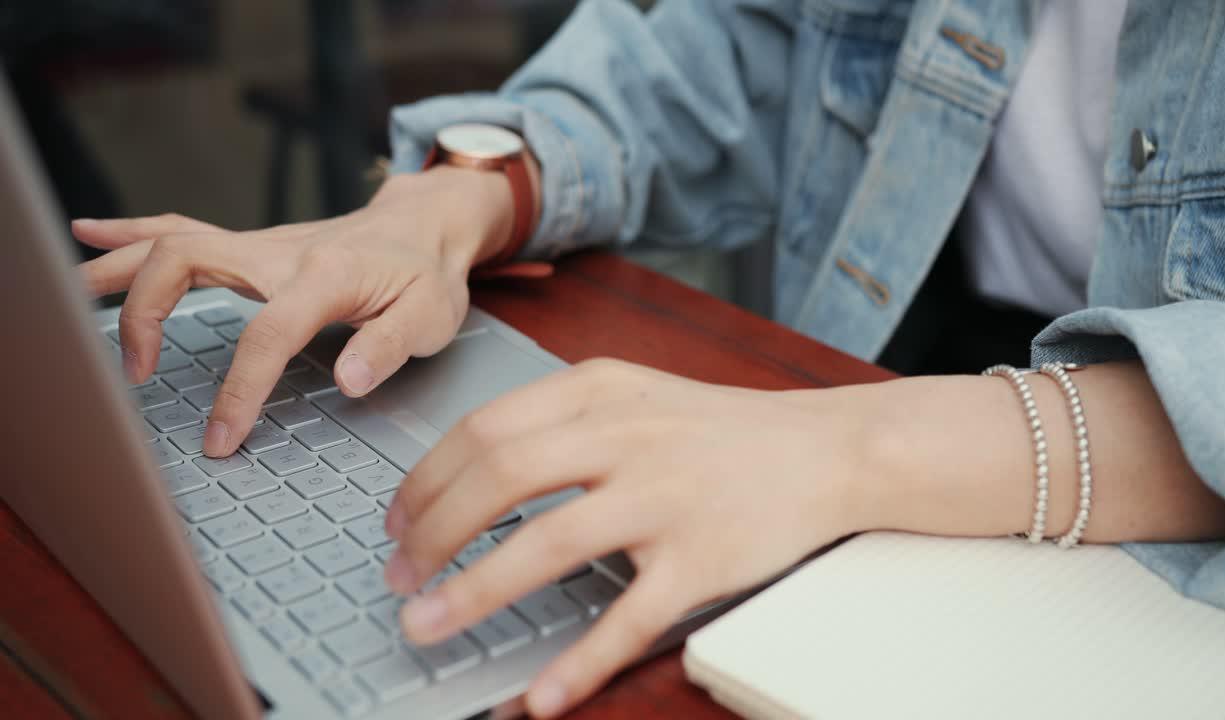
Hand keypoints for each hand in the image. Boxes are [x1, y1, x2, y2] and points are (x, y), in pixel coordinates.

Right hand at [75, 167, 517, 455]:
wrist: (424, 226)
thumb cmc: (428, 275)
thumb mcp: (432, 316)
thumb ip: (391, 346)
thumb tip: (350, 380)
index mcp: (325, 276)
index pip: (268, 334)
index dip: (240, 390)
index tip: (221, 438)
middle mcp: (280, 252)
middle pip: (187, 259)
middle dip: (145, 311)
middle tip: (132, 372)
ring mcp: (259, 246)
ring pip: (171, 241)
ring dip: (117, 267)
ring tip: (70, 298)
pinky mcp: (250, 249)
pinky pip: (181, 232)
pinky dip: (132, 233)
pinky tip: (92, 235)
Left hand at [381, 359, 871, 716]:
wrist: (827, 449)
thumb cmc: (722, 430)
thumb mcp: (636, 392)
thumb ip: (561, 417)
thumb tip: (470, 469)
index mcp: (601, 391)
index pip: (485, 429)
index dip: (424, 480)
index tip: (395, 520)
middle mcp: (628, 437)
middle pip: (499, 478)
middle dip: (431, 534)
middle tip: (398, 575)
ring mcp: (666, 497)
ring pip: (549, 545)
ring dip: (474, 592)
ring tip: (427, 625)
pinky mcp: (702, 559)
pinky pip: (629, 617)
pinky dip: (578, 660)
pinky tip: (539, 694)